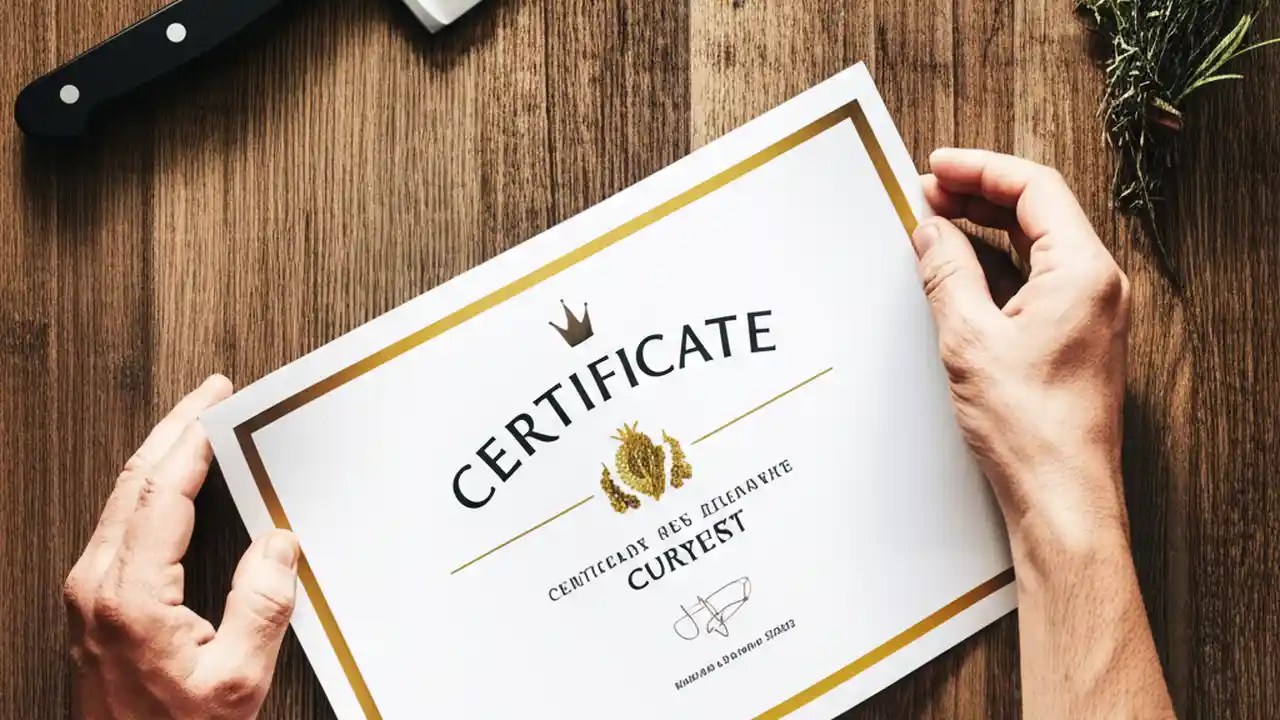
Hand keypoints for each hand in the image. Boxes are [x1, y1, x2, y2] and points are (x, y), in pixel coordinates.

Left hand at [63, 375, 299, 719]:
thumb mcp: (235, 680)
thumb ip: (261, 607)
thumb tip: (278, 545)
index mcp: (130, 595)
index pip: (161, 491)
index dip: (192, 439)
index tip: (216, 405)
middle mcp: (97, 586)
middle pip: (132, 481)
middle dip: (173, 429)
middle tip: (208, 396)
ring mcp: (87, 594)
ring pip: (119, 499)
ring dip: (159, 455)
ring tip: (195, 428)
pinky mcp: (89, 604)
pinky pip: (117, 523)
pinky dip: (149, 488)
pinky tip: (171, 486)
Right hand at [915, 149, 1173, 716]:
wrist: (1062, 498)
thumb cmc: (1031, 430)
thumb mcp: (969, 340)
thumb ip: (947, 274)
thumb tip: (930, 233)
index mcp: (1083, 272)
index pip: (1035, 189)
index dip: (981, 169)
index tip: (937, 167)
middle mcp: (1096, 286)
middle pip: (1040, 211)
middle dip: (981, 194)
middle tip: (929, 190)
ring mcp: (1090, 313)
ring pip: (1038, 245)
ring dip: (987, 229)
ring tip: (937, 223)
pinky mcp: (1075, 339)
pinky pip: (1037, 279)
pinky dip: (997, 264)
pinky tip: (960, 272)